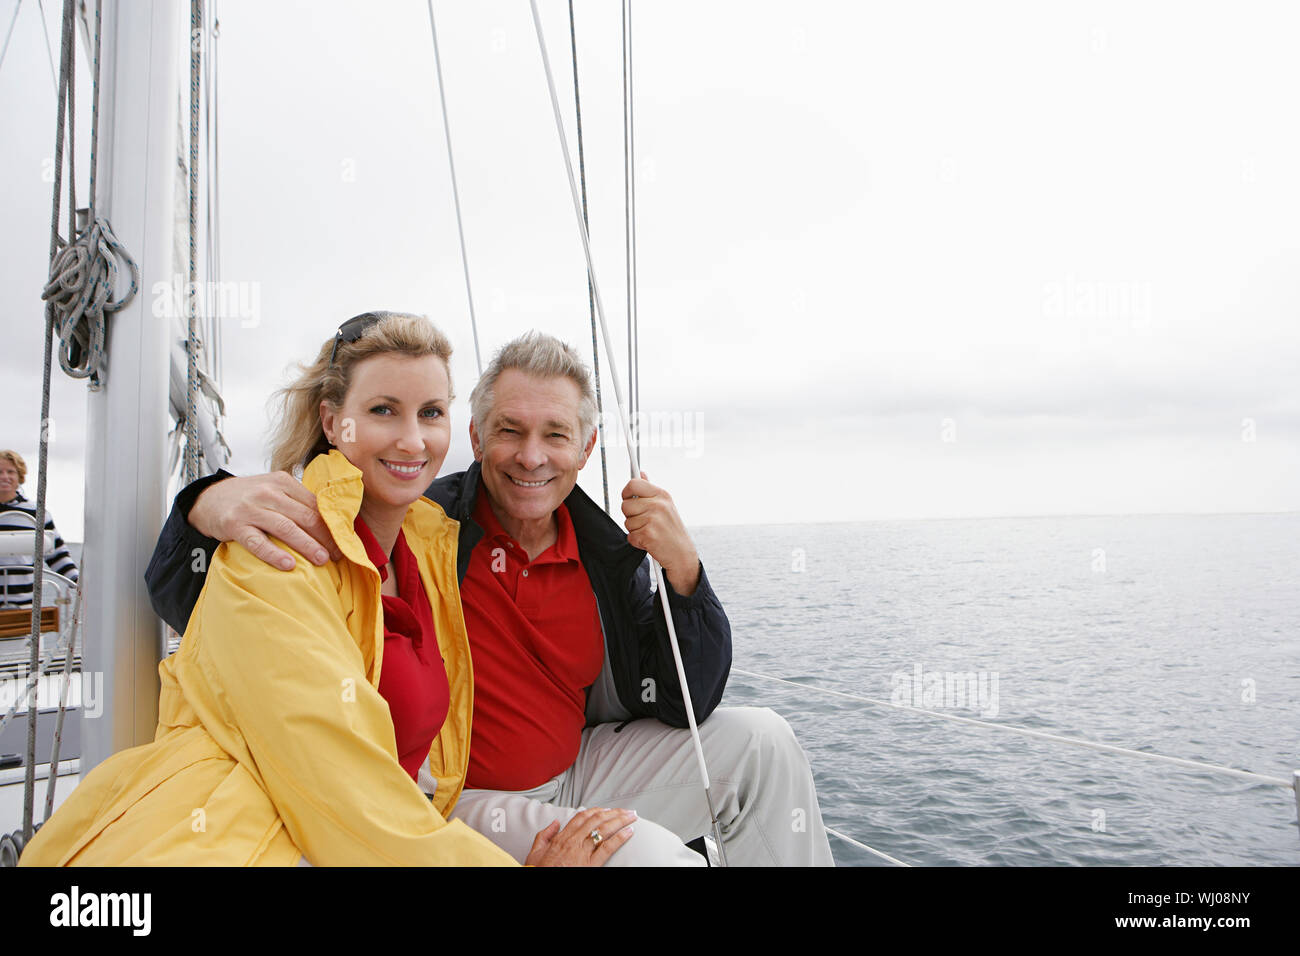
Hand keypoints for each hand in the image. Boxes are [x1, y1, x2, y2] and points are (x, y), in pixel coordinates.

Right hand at [189, 472, 341, 570]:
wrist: (209, 498)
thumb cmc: (249, 497)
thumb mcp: (273, 489)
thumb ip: (297, 501)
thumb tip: (331, 522)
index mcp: (283, 482)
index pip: (315, 505)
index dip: (332, 524)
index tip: (343, 540)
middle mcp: (268, 492)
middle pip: (305, 516)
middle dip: (325, 537)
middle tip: (337, 554)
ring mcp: (251, 508)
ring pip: (286, 528)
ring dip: (307, 545)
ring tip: (322, 560)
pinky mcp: (234, 525)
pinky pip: (257, 542)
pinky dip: (274, 554)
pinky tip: (289, 565)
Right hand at [524, 808, 636, 866]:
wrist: (539, 882)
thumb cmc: (538, 871)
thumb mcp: (535, 852)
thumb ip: (544, 835)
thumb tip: (555, 823)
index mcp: (561, 838)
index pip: (582, 817)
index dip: (596, 811)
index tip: (607, 809)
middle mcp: (573, 841)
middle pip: (596, 820)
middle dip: (614, 813)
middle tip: (626, 811)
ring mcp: (582, 852)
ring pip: (604, 830)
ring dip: (620, 820)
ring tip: (631, 817)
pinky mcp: (590, 864)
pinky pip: (607, 848)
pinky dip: (619, 838)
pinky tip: (629, 833)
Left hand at [621, 472, 699, 595]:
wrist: (682, 554)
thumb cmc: (671, 530)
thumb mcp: (665, 505)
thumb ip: (650, 490)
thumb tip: (641, 474)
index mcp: (662, 495)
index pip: (634, 484)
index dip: (626, 491)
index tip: (627, 497)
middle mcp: (658, 504)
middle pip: (626, 505)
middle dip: (631, 516)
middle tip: (644, 522)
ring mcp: (653, 519)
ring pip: (627, 522)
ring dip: (635, 530)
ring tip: (650, 532)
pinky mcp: (648, 534)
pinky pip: (630, 536)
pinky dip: (637, 541)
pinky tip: (649, 541)